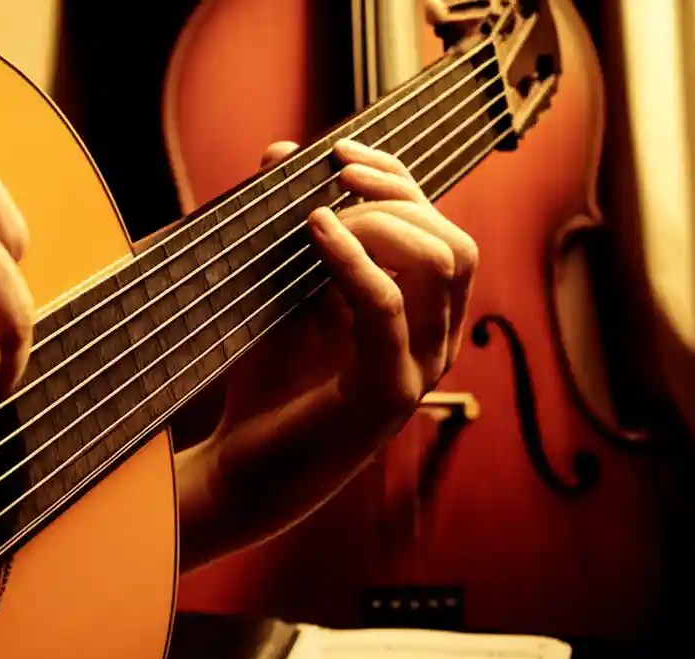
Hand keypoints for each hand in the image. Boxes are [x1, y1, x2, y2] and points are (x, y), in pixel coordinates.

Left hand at [218, 138, 476, 437]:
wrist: (240, 470)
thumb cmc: (265, 386)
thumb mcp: (280, 295)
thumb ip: (289, 233)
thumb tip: (279, 152)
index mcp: (418, 317)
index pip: (437, 229)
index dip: (397, 179)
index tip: (338, 151)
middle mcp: (432, 341)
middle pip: (454, 241)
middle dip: (401, 192)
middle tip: (337, 173)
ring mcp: (416, 368)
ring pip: (440, 264)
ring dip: (382, 220)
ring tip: (320, 210)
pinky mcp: (385, 394)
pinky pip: (389, 308)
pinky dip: (355, 259)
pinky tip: (317, 230)